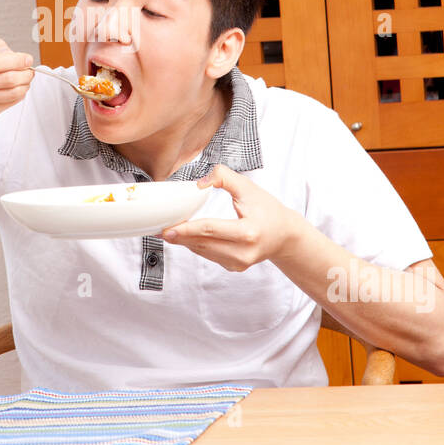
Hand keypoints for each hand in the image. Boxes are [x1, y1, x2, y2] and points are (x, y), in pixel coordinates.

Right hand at [0, 36, 32, 124]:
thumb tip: (13, 54)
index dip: (17, 60)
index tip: (27, 59)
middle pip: (6, 79)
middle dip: (25, 74)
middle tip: (29, 71)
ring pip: (10, 94)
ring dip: (24, 86)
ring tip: (25, 81)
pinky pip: (6, 105)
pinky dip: (17, 97)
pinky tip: (16, 90)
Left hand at [160, 163, 299, 271]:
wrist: (284, 235)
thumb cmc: (268, 209)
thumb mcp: (248, 187)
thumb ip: (224, 177)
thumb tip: (199, 183)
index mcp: (248, 232)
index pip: (210, 230)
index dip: (186, 228)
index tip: (168, 227)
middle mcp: (244, 252)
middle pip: (203, 244)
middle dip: (179, 237)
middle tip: (159, 229)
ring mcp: (239, 263)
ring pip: (203, 252)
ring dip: (184, 242)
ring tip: (167, 232)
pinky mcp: (235, 267)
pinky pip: (209, 255)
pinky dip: (196, 245)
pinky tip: (185, 237)